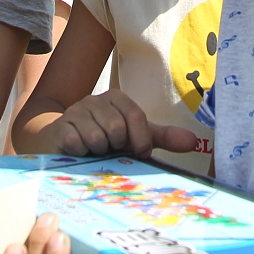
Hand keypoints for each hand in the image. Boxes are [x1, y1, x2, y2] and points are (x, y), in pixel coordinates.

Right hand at [52, 90, 198, 157]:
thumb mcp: (134, 137)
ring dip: (98, 153)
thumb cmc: (105, 140)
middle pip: (116, 128)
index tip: (140, 152)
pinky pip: (76, 144)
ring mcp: (75, 112)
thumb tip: (193, 141)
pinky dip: (81, 154)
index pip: (136, 116)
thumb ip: (163, 137)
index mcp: (116, 98)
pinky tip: (80, 153)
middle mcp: (95, 100)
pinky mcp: (60, 128)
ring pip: (97, 138)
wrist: (62, 143)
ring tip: (95, 151)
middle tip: (110, 150)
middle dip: (116, 147)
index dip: (141, 139)